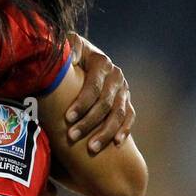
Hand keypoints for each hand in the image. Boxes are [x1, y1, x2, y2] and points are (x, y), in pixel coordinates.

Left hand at [66, 34, 134, 153]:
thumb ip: (66, 50)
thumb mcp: (67, 47)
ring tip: (91, 148)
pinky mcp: (126, 100)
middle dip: (88, 122)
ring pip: (118, 113)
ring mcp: (123, 89)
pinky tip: (117, 143)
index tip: (67, 118)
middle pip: (105, 103)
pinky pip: (129, 117)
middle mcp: (116, 76)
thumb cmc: (69, 53)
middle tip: (72, 136)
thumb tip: (68, 57)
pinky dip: (124, 130)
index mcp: (101, 62)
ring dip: (105, 132)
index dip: (81, 103)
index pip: (93, 86)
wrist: (85, 55)